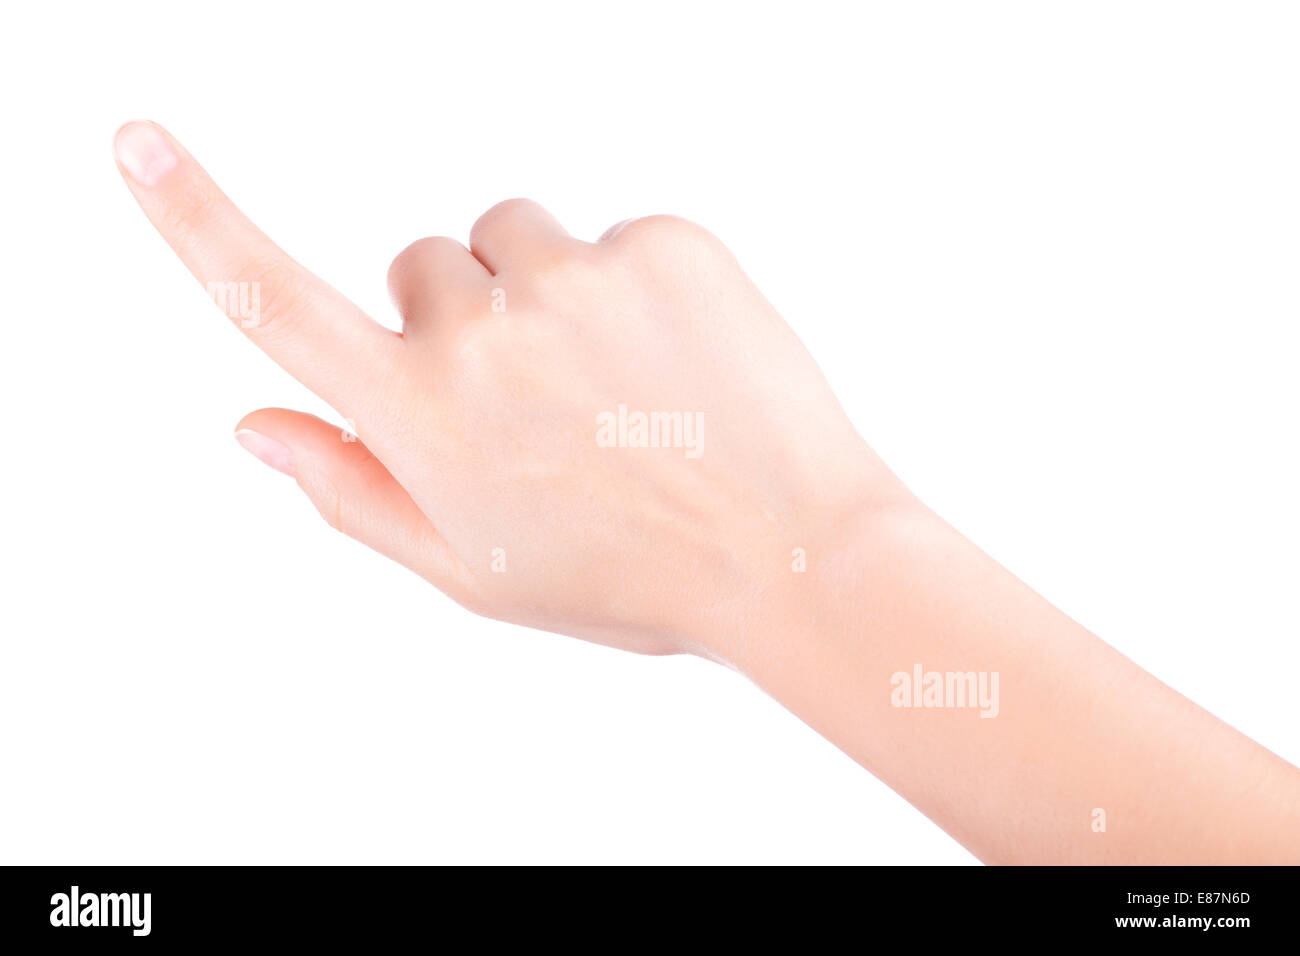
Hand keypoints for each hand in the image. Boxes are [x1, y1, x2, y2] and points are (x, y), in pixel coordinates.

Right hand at [114, 120, 895, 660]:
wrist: (796, 554)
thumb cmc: (630, 575)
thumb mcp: (473, 571)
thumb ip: (352, 491)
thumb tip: (253, 424)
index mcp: (422, 420)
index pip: (276, 302)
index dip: (193, 218)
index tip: (136, 141)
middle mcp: (482, 333)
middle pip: (421, 266)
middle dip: (458, 318)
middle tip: (541, 401)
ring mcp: (578, 276)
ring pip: (512, 238)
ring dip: (539, 291)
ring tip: (612, 382)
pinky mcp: (665, 241)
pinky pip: (609, 237)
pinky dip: (627, 286)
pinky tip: (673, 364)